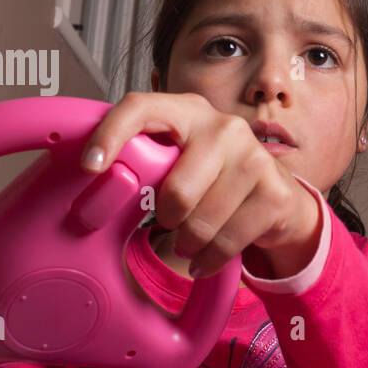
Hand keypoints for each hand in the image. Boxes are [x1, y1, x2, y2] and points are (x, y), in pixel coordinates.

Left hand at [80, 92, 322, 279]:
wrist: (278, 196)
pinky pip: (226, 242)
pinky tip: (206, 259)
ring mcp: (253, 157)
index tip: (89, 167)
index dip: (111, 134)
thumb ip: (145, 165)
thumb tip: (89, 200)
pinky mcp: (274, 192)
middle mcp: (224, 126)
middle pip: (176, 190)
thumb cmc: (214, 179)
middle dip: (167, 219)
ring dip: (189, 244)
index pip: (140, 107)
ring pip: (201, 222)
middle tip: (170, 223)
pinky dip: (210, 259)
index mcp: (188, 111)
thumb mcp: (179, 160)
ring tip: (191, 242)